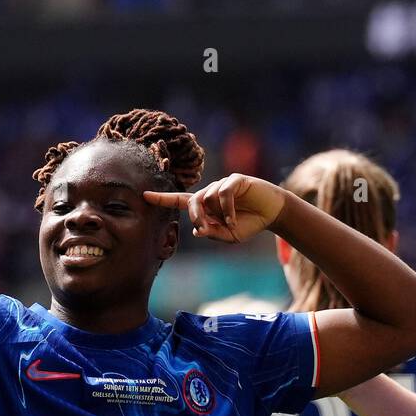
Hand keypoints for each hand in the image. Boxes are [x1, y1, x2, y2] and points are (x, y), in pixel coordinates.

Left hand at [143, 174, 286, 243]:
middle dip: (195, 216)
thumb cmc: (249, 223)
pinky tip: (234, 220)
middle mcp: (211, 193)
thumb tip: (196, 231)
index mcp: (206, 206)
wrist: (271, 212)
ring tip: (231, 224)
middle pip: (193, 201)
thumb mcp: (230, 235)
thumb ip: (213, 233)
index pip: (180, 200)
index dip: (163, 198)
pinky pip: (223, 193)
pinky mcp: (235, 180)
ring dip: (217, 215)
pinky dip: (227, 209)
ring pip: (208, 198)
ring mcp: (222, 185)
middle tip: (203, 229)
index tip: (144, 196)